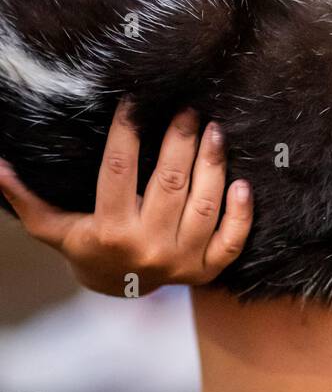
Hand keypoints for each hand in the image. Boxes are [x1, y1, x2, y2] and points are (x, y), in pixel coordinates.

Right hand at [0, 100, 251, 296]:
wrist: (120, 291)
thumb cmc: (89, 246)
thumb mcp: (57, 227)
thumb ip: (27, 199)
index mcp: (110, 232)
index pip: (119, 170)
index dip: (126, 131)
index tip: (134, 100)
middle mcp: (148, 246)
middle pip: (171, 182)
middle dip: (181, 139)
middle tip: (188, 107)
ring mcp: (182, 260)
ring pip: (204, 204)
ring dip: (213, 163)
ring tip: (215, 129)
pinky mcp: (207, 268)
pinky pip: (231, 240)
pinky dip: (240, 214)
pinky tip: (242, 183)